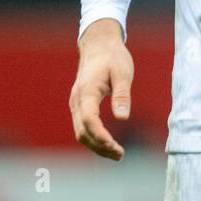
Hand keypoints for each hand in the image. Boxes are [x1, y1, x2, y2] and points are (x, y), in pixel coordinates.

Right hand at [69, 18, 133, 159]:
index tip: (115, 146)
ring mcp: (76, 103)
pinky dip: (94, 138)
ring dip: (96, 145)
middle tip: (120, 155)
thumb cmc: (113, 58)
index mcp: (87, 91)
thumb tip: (123, 117)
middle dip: (100, 146)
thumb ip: (122, 94)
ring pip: (80, 132)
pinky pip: (83, 127)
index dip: (100, 135)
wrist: (99, 46)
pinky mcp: (80, 105)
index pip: (89, 119)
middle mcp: (77, 100)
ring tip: (117, 154)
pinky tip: (108, 144)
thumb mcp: (123, 72)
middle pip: (82, 131)